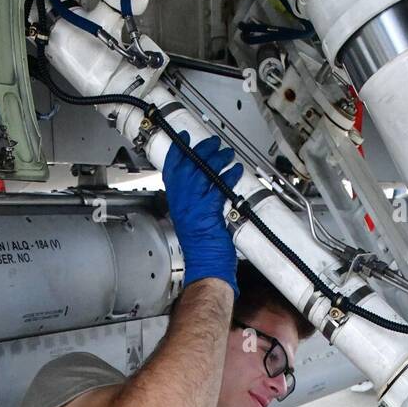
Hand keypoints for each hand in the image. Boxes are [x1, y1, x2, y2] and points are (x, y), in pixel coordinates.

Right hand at [162, 131, 242, 295]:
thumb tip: (207, 184)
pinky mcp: (207, 214)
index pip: (172, 170)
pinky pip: (217, 189)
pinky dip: (229, 177)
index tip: (183, 138)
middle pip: (187, 166)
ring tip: (227, 153)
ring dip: (217, 160)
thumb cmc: (203, 250)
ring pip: (202, 174)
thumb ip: (196, 201)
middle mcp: (182, 204)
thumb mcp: (194, 220)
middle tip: (213, 143)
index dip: (177, 151)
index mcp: (177, 203)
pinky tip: (236, 171)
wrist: (206, 268)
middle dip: (201, 150)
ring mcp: (193, 208)